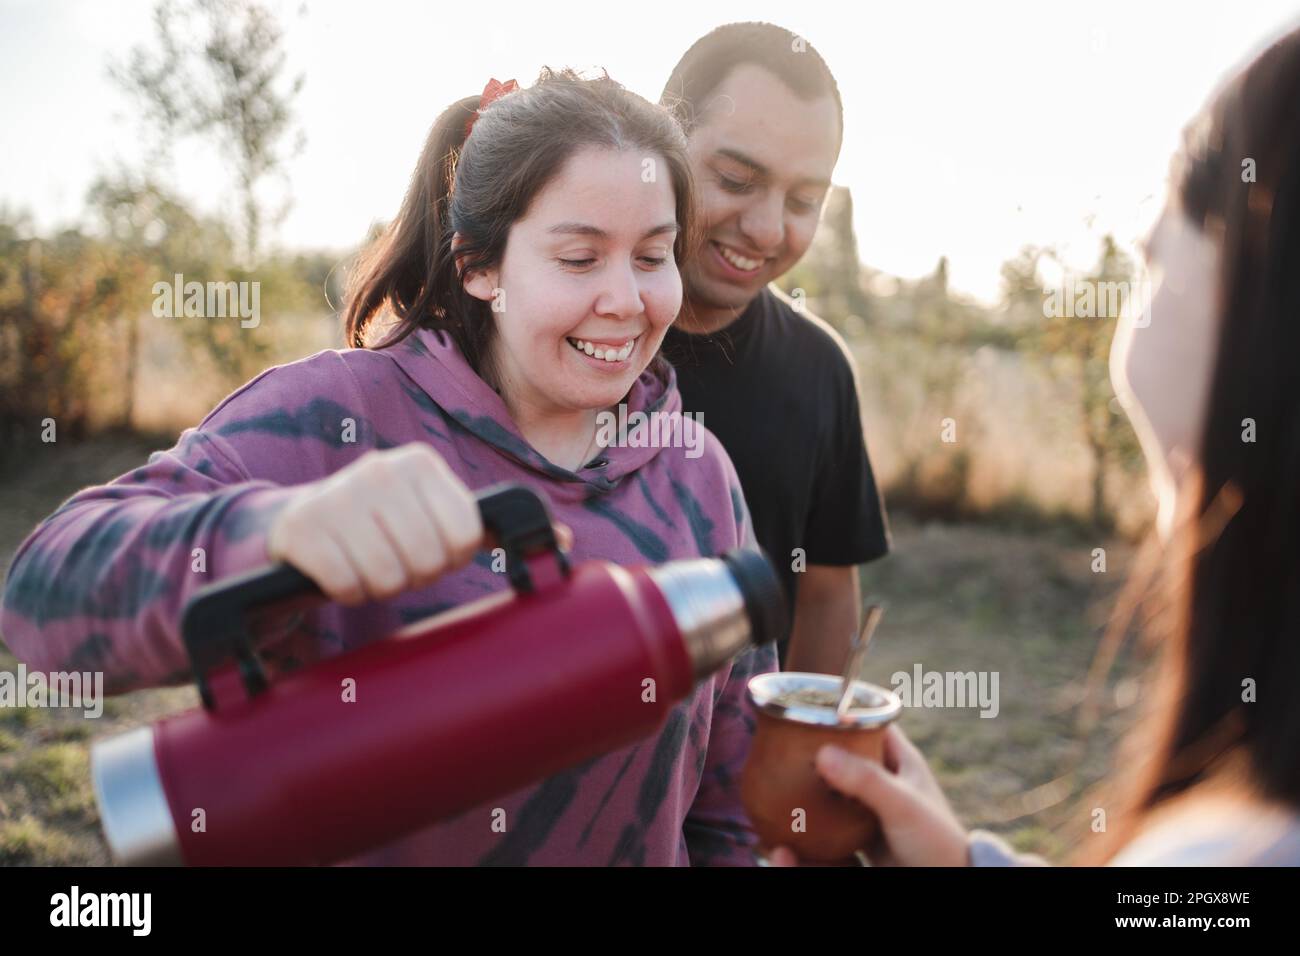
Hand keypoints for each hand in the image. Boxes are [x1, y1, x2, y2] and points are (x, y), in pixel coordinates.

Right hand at [266, 443, 483, 605]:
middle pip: (428, 560)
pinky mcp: (302, 529)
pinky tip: (341, 570)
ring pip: (388, 578)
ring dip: (381, 587)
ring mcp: (337, 496)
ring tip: (369, 565)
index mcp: (421, 464)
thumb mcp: (433, 512)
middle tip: (397, 561)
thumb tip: (562, 540)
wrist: (305, 519)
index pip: (465, 536)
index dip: (452, 557)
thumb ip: (490, 528)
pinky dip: (348, 592)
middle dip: (415, 575)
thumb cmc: (385, 523)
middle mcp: (380, 470)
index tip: (433, 549)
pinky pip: (346, 586)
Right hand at [767, 723, 970, 866]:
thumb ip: (865, 780)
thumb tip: (822, 752)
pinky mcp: (861, 835)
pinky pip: (830, 820)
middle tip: (781, 745)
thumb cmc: (936, 842)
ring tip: (778, 783)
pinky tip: (790, 820)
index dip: (841, 709)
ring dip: (810, 785)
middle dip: (814, 749)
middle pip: (843, 753)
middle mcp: (883, 778)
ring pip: (833, 787)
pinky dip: (811, 818)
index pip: (868, 720)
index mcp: (900, 758)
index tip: (807, 703)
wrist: (945, 884)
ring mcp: (870, 807)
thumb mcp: (902, 806)